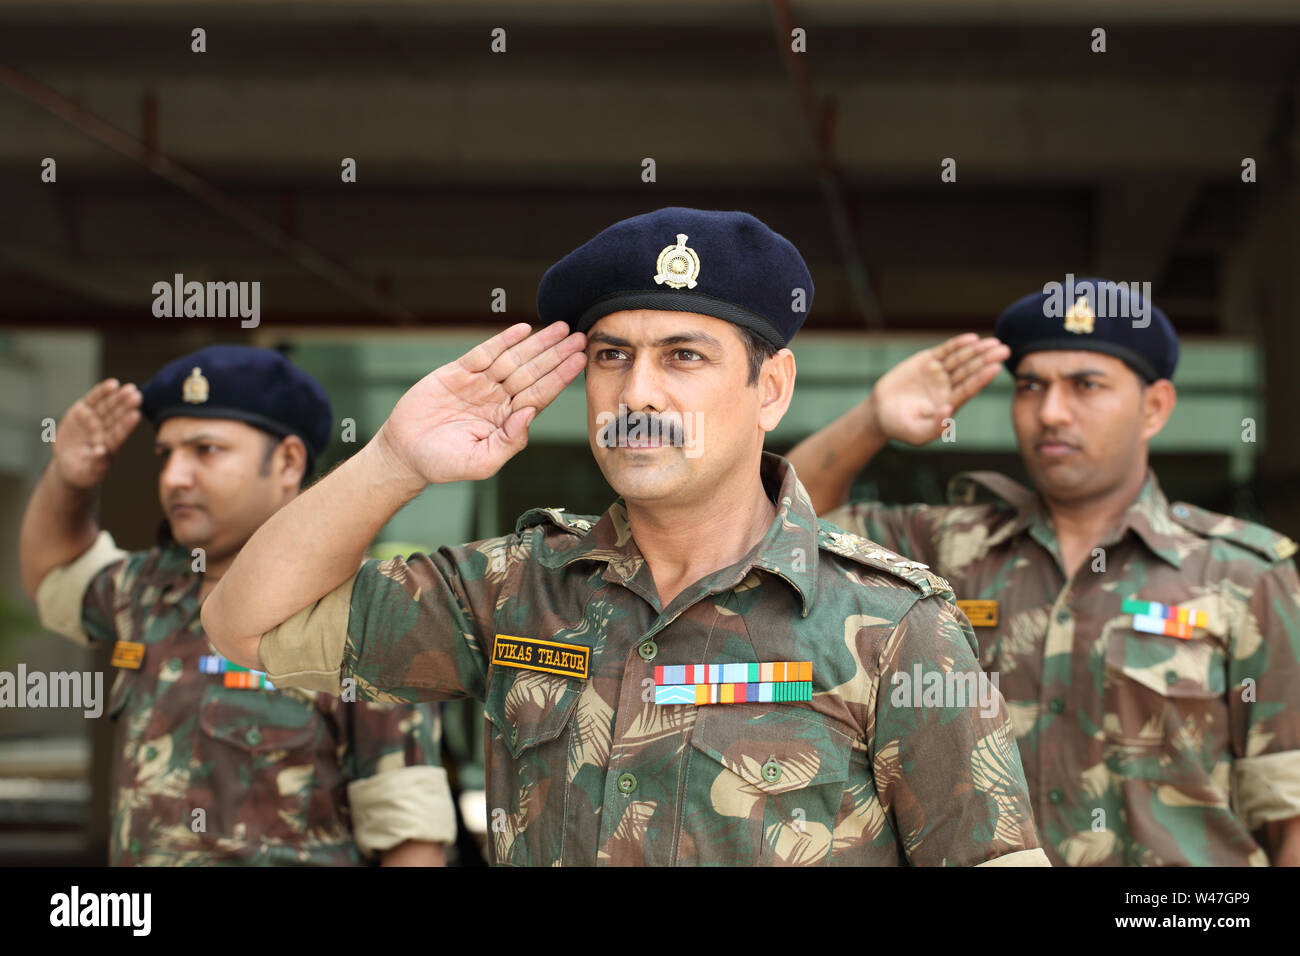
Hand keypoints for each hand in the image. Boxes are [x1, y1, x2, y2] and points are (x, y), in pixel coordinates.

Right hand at [51, 379, 142, 488]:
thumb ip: (95, 462)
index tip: (136, 415)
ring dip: (117, 397)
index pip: (120, 433)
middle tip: (137, 396)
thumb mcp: (88, 471)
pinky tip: (113, 384)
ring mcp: (95, 419)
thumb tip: (101, 452)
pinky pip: (93, 399)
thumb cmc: (83, 472)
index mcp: (110, 445)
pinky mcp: (82, 411)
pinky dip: (101, 392)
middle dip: (126, 406)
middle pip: (117, 417)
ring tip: (128, 388)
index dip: (127, 424)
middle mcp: (105, 430)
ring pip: (108, 406)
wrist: (69, 464)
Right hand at [374, 322, 587, 485]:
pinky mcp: (458, 373)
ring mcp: (480, 384)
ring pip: (514, 359)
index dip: (560, 376)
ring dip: (537, 343)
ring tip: (558, 327)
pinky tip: (522, 330)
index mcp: (508, 421)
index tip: (580, 360)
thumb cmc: (443, 463)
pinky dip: (503, 340)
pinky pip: (484, 353)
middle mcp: (499, 399)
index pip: (541, 394)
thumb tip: (530, 414)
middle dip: (556, 354)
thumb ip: (509, 441)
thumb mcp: (481, 462)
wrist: (404, 453)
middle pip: (533, 372)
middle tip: (579, 335)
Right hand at [869, 333, 1008, 444]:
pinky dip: (958, 344)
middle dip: (986, 360)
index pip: (969, 388)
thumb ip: (935, 426)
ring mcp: (939, 373)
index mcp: (950, 404)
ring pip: (961, 359)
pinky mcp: (928, 361)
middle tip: (1004, 350)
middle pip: (970, 371)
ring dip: (977, 350)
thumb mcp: (917, 433)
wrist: (880, 412)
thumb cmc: (900, 427)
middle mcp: (948, 387)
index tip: (995, 367)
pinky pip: (946, 351)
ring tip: (993, 342)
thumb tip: (949, 411)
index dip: (982, 378)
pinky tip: (971, 339)